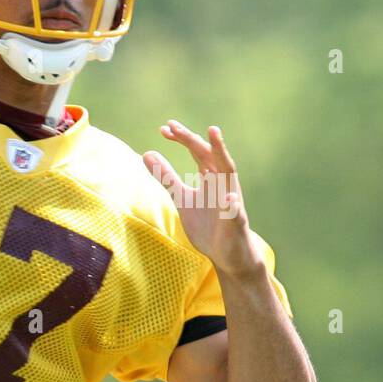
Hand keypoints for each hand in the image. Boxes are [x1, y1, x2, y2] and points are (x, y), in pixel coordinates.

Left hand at [144, 120, 267, 277]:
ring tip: (213, 135)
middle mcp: (223, 183)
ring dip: (222, 154)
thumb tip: (147, 153)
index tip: (164, 128)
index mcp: (211, 176)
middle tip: (174, 126)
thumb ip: (167, 177)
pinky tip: (229, 198)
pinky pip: (235, 213)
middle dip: (192, 140)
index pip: (197, 151)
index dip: (182, 139)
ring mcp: (232, 201)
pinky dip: (232, 205)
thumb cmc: (207, 223)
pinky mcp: (236, 223)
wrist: (227, 255)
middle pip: (209, 155)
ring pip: (229, 174)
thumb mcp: (182, 198)